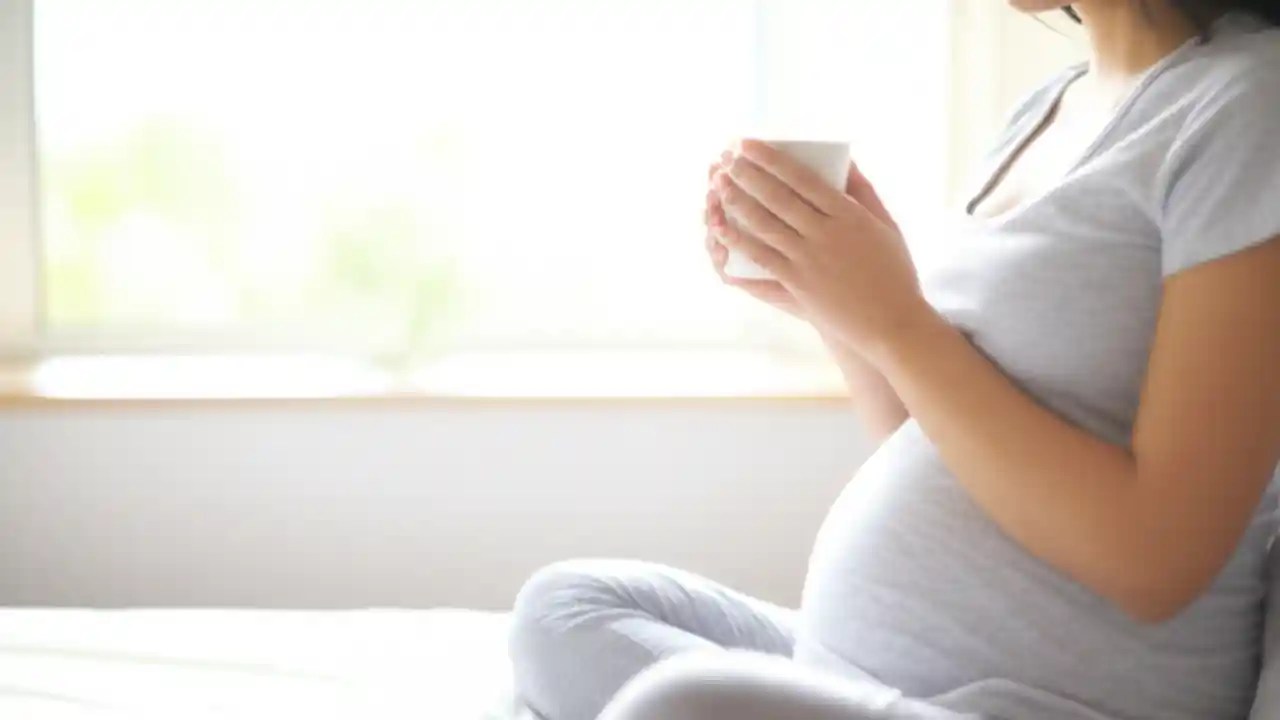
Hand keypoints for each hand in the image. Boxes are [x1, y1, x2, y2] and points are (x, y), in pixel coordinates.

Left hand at [705, 150, 901, 324]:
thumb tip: (847, 159)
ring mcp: (808, 259)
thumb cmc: (893, 272)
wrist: (891, 323)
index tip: (749, 144)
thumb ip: (863, 191)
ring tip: (718, 185)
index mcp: (849, 214)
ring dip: (738, 202)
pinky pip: (761, 258)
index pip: (802, 178)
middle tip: (726, 158)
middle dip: (748, 174)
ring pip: (765, 224)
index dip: (772, 159)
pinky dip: (739, 242)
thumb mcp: (886, 225)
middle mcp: (825, 233)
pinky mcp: (797, 283)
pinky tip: (720, 230)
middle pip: (778, 197)